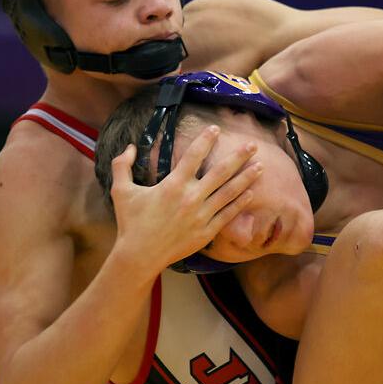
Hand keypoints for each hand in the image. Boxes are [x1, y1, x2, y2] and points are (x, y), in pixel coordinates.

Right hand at [109, 126, 260, 274]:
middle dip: (239, 156)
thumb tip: (130, 146)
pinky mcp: (207, 231)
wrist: (140, 255)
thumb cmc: (130, 222)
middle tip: (253, 144)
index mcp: (173, 184)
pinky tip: (251, 192)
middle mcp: (191, 197)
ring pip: (230, 192)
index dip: (206, 140)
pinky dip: (241, 203)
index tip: (216, 128)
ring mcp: (202, 215)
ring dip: (246, 178)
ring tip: (261, 166)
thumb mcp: (121, 191)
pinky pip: (228, 214)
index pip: (194, 156)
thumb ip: (122, 165)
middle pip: (220, 172)